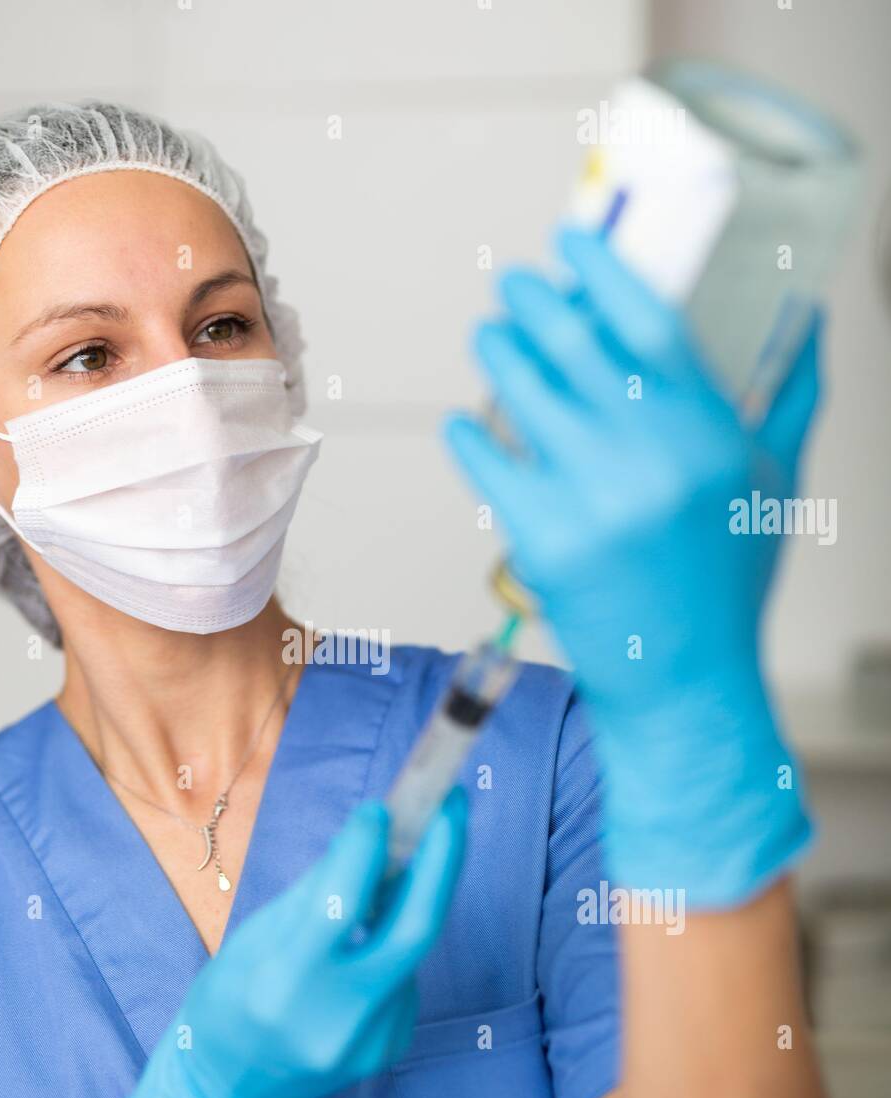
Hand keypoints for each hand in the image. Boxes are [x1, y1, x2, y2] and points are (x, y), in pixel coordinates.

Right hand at [115, 791, 466, 1097]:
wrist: (230, 1093)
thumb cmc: (228, 1002)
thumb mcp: (253, 939)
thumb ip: (315, 893)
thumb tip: (369, 836)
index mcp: (285, 984)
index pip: (340, 905)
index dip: (367, 849)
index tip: (380, 808)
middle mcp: (336, 1017)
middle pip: (414, 930)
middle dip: (442, 858)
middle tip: (453, 804)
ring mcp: (371, 1041)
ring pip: (411, 950)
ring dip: (413, 897)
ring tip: (399, 862)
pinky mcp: (391, 1047)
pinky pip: (405, 977)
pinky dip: (394, 944)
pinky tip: (367, 943)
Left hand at [444, 227, 820, 906]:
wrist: (684, 682)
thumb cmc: (726, 581)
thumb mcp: (774, 481)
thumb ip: (791, 390)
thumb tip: (806, 309)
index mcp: (709, 431)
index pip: (647, 319)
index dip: (601, 267)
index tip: (568, 239)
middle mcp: (651, 456)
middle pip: (573, 342)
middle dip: (531, 300)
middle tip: (511, 285)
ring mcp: (592, 498)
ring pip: (522, 394)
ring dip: (496, 353)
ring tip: (489, 339)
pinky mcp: (542, 541)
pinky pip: (487, 463)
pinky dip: (469, 436)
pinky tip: (465, 424)